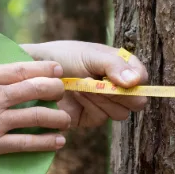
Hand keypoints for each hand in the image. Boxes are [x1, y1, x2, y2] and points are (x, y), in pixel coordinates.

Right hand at [0, 20, 70, 168]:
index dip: (42, 68)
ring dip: (55, 118)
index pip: (20, 70)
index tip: (57, 69)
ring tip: (66, 119)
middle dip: (53, 89)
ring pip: (36, 117)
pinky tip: (58, 142)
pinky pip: (26, 143)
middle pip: (35, 90)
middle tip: (63, 91)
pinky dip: (44, 143)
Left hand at [21, 40, 147, 127]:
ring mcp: (104, 104)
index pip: (141, 77)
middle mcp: (115, 86)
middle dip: (119, 93)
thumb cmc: (62, 57)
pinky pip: (101, 118)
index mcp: (119, 67)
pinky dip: (89, 106)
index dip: (137, 81)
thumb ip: (114, 65)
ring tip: (82, 85)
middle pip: (137, 101)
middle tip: (101, 83)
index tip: (124, 79)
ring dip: (102, 99)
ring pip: (120, 113)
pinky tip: (77, 95)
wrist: (33, 72)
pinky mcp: (90, 117)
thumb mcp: (90, 55)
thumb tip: (136, 81)